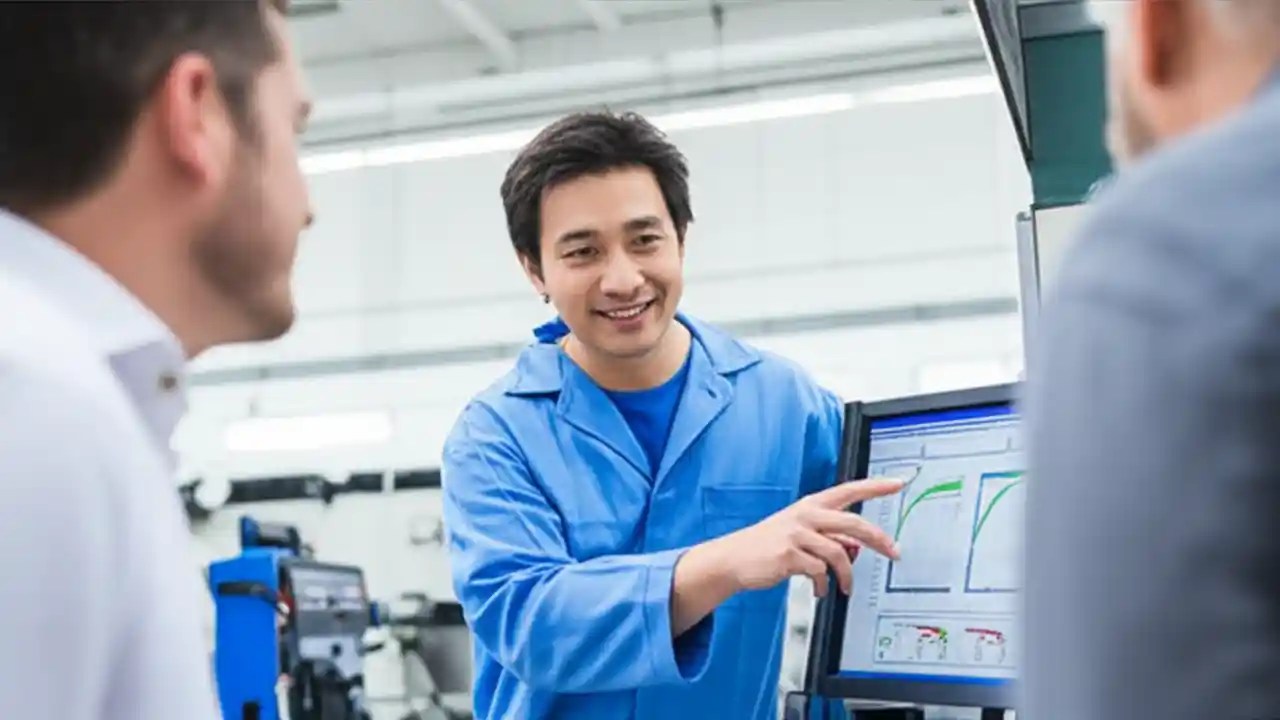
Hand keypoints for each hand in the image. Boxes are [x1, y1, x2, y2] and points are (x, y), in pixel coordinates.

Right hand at [711, 478, 902, 597]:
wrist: (734, 558)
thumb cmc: (769, 545)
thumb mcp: (801, 534)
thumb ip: (829, 537)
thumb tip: (857, 548)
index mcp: (811, 505)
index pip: (849, 490)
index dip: (876, 486)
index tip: (898, 483)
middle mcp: (806, 515)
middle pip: (854, 524)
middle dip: (880, 540)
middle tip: (895, 553)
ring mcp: (797, 534)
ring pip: (840, 553)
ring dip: (847, 575)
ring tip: (845, 587)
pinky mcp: (790, 555)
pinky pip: (820, 572)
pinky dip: (824, 585)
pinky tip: (821, 590)